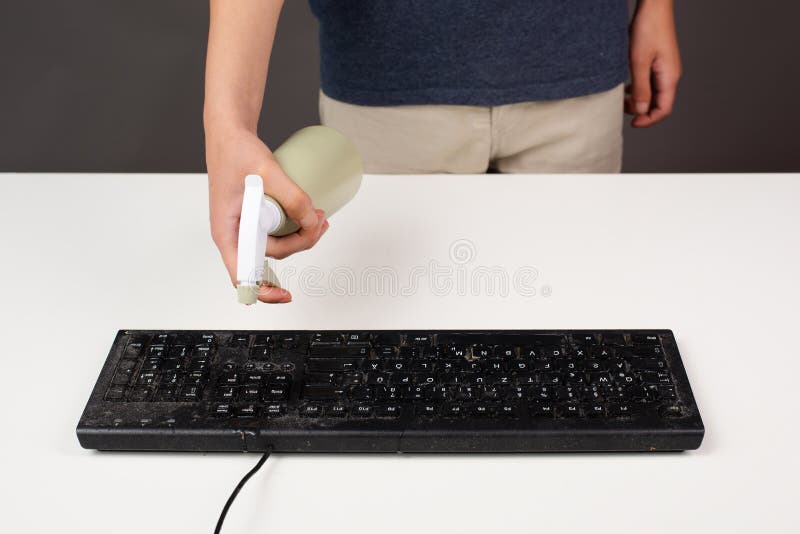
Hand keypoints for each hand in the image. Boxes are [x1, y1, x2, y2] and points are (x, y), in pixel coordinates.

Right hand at [206, 127, 328, 302]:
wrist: (230, 133)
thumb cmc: (235, 151)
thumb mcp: (266, 171)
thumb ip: (292, 196)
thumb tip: (313, 219)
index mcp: (227, 232)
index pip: (242, 274)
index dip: (264, 290)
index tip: (285, 296)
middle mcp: (236, 234)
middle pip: (272, 256)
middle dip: (301, 244)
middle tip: (320, 224)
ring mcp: (247, 226)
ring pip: (279, 243)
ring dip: (302, 236)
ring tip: (320, 216)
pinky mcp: (257, 216)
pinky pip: (279, 231)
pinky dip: (296, 227)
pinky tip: (311, 217)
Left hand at [626, 0, 681, 127]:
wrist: (653, 6)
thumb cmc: (647, 29)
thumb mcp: (638, 62)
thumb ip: (641, 88)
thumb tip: (641, 110)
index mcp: (669, 77)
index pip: (663, 109)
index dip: (648, 120)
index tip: (632, 123)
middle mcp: (670, 75)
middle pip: (659, 103)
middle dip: (641, 110)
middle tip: (622, 107)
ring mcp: (665, 68)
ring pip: (653, 93)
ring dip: (638, 99)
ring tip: (622, 97)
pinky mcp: (658, 62)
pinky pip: (650, 82)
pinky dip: (639, 88)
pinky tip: (626, 86)